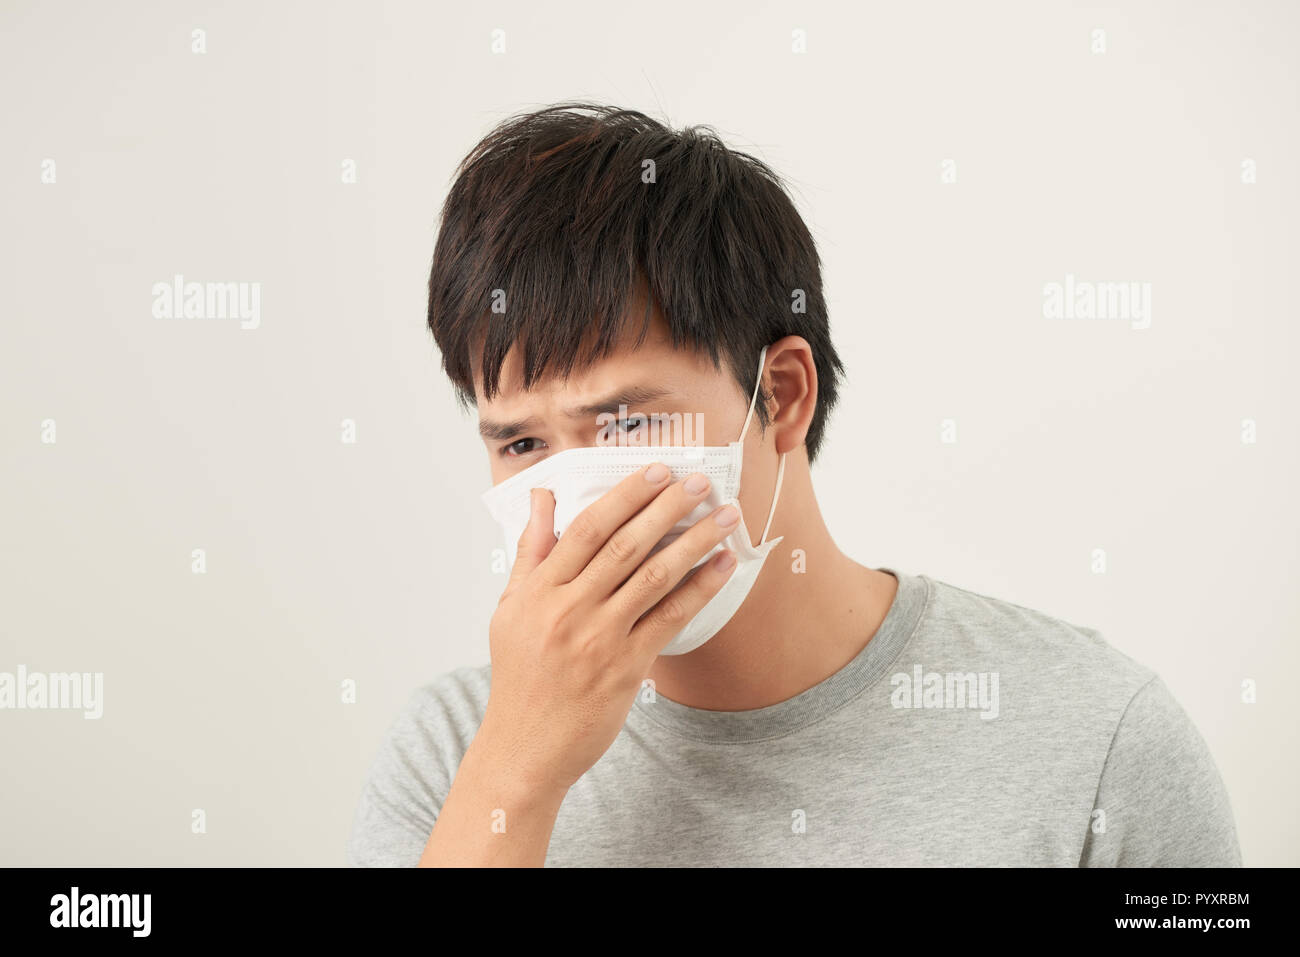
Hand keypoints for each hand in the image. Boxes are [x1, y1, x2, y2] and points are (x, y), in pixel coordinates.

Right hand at [478, 462, 740, 795]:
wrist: (525, 747)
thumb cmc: (519, 675)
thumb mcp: (510, 608)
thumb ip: (530, 550)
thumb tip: (540, 497)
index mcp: (539, 591)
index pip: (586, 529)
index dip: (625, 496)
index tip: (657, 471)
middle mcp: (568, 610)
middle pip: (625, 546)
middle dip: (667, 507)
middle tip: (701, 480)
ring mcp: (599, 639)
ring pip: (655, 577)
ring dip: (696, 540)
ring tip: (726, 515)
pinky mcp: (626, 667)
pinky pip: (671, 618)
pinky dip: (700, 587)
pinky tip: (722, 565)